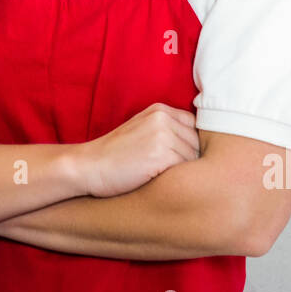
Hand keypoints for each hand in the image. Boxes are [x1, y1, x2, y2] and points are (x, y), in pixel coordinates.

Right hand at [77, 103, 199, 197]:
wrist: (88, 167)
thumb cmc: (114, 156)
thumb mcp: (141, 130)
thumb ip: (167, 129)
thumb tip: (202, 147)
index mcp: (160, 110)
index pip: (195, 127)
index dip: (188, 145)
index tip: (175, 158)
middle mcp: (164, 119)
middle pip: (197, 144)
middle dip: (187, 160)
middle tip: (166, 172)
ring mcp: (163, 136)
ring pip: (193, 159)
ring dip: (181, 172)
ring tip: (158, 176)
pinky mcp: (162, 156)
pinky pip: (184, 171)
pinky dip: (174, 180)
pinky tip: (156, 181)